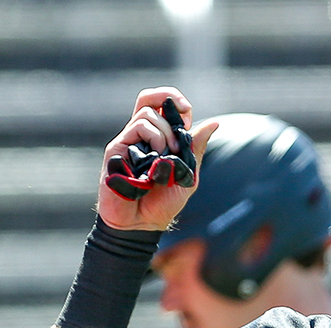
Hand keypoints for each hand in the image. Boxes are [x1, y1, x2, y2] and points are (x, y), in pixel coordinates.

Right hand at [96, 87, 220, 231]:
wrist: (141, 224)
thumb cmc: (162, 204)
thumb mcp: (188, 174)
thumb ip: (196, 148)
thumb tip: (214, 123)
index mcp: (157, 138)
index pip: (162, 105)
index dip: (176, 102)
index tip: (188, 116)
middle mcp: (140, 136)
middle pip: (148, 98)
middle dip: (168, 101)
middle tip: (182, 125)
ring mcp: (127, 141)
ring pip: (147, 113)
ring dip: (165, 131)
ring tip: (167, 155)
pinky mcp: (116, 149)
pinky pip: (137, 127)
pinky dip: (154, 138)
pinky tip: (156, 159)